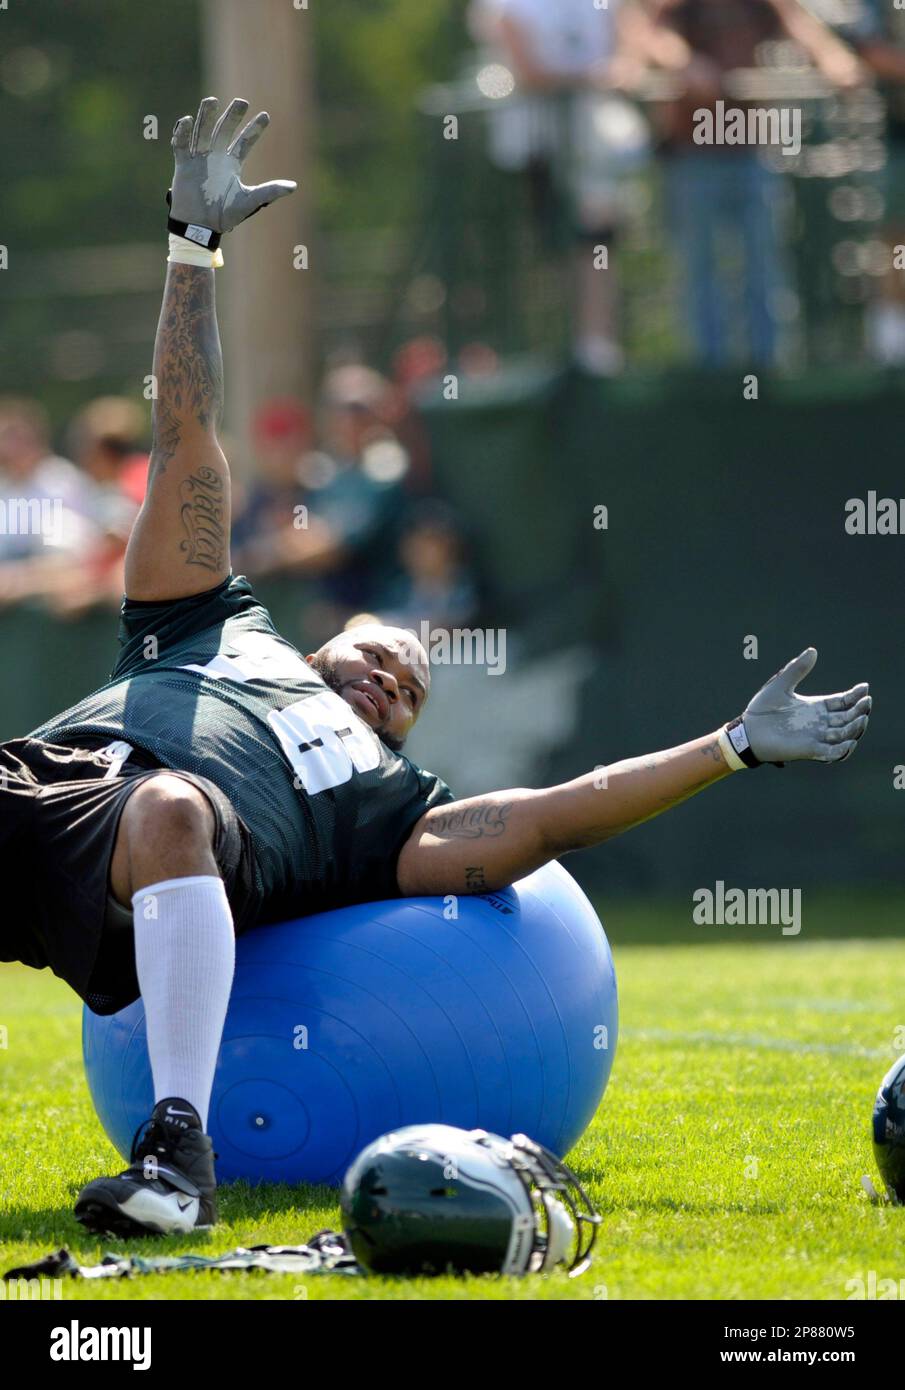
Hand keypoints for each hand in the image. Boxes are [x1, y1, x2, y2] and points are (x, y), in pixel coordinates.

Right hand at [169, 96, 296, 234]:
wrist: (200, 227)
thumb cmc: (224, 216)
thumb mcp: (249, 201)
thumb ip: (269, 192)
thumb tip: (294, 186)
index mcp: (232, 164)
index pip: (244, 141)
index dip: (254, 129)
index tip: (266, 115)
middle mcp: (216, 157)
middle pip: (224, 130)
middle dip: (232, 116)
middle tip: (242, 101)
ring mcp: (199, 159)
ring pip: (202, 131)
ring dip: (205, 117)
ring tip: (211, 101)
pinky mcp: (183, 164)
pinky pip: (181, 145)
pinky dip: (182, 133)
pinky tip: (186, 120)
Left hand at [743, 649, 870, 763]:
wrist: (747, 731)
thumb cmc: (762, 709)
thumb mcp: (781, 685)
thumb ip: (797, 669)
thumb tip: (813, 650)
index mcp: (817, 707)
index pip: (844, 702)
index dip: (856, 696)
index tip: (865, 687)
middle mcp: (820, 722)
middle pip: (849, 718)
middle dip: (860, 711)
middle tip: (866, 702)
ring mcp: (817, 737)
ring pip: (845, 735)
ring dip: (855, 728)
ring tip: (861, 718)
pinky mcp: (810, 750)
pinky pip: (832, 752)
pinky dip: (843, 749)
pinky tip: (849, 742)